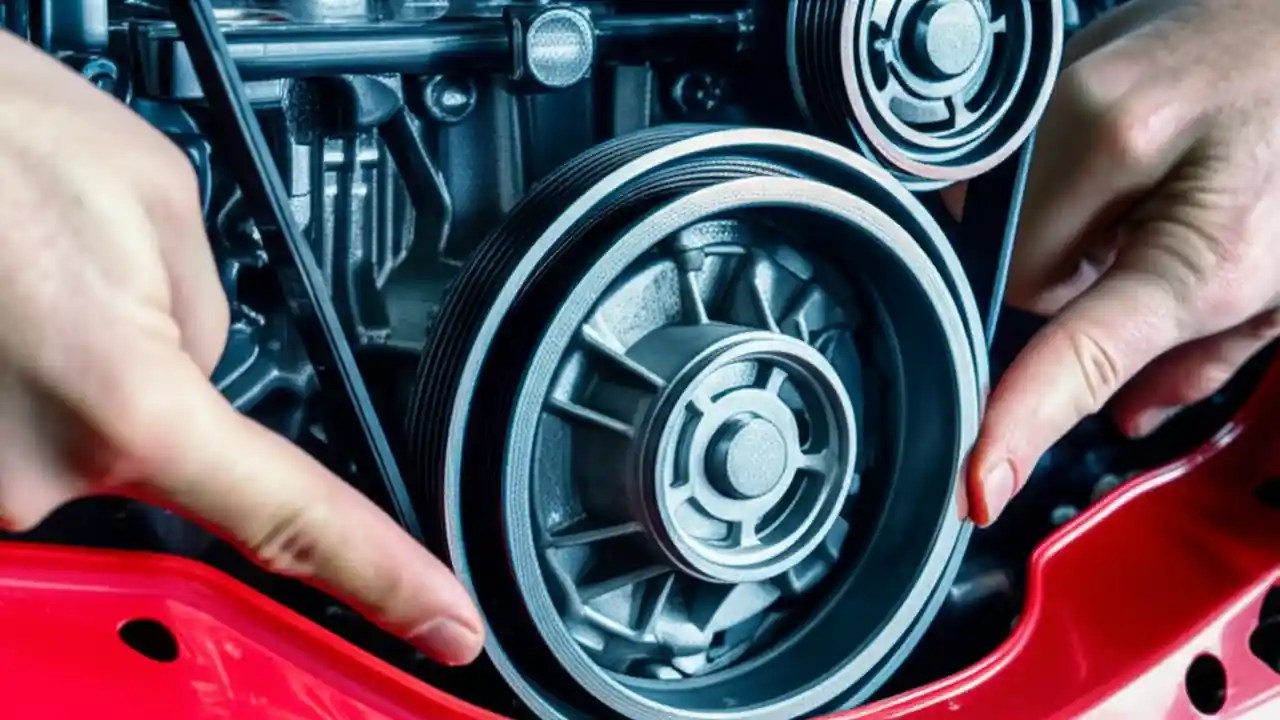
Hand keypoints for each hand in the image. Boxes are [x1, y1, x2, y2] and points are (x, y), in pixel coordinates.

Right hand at [0, 31, 483, 664]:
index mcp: (130, 404)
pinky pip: (31, 434)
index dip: (384, 580)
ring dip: (87, 369)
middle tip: (91, 279)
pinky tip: (12, 308)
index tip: (445, 624)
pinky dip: (37, 374)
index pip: (297, 519)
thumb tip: (199, 367)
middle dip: (165, 382)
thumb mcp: (157, 201)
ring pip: (97, 440)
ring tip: (31, 280)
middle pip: (178, 460)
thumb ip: (212, 317)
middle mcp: (40, 474)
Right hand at [967, 0, 1279, 525]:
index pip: (1077, 344)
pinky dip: (1056, 181)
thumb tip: (1124, 414)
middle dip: (1073, 288)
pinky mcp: (1058, 61)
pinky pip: (1017, 161)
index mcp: (1196, 215)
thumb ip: (1203, 358)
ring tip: (1145, 195)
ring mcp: (1072, 83)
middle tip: (1149, 255)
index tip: (977, 479)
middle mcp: (1108, 132)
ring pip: (1006, 219)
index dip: (1020, 418)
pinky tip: (1126, 157)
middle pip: (1023, 276)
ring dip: (1061, 233)